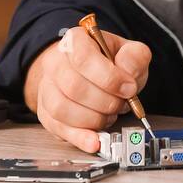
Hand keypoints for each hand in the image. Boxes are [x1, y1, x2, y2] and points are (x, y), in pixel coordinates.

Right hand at [23, 26, 151, 152]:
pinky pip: (58, 129)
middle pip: (74, 87)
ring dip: (93, 119)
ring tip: (109, 115)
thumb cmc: (110, 63)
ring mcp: (47, 88)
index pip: (84, 58)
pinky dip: (79, 137)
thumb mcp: (129, 53)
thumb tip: (129, 72)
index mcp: (75, 41)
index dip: (109, 78)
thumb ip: (135, 57)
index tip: (129, 88)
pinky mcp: (46, 113)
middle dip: (105, 101)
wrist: (91, 75)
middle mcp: (55, 63)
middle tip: (121, 104)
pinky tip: (95, 140)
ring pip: (62, 109)